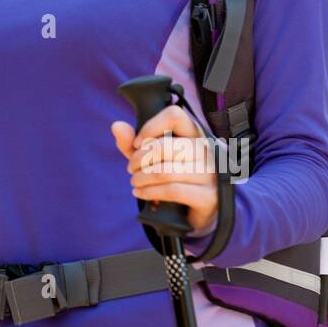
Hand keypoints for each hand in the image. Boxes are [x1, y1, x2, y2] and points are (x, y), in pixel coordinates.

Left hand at [111, 105, 218, 234]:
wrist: (192, 210)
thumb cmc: (171, 176)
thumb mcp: (150, 158)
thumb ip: (132, 143)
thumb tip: (116, 126)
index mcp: (194, 133)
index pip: (174, 115)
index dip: (150, 127)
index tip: (137, 144)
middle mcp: (206, 150)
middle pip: (164, 146)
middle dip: (138, 159)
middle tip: (131, 169)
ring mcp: (211, 173)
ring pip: (165, 171)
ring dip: (142, 178)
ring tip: (135, 182)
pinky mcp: (209, 196)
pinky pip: (172, 191)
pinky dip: (150, 192)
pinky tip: (141, 193)